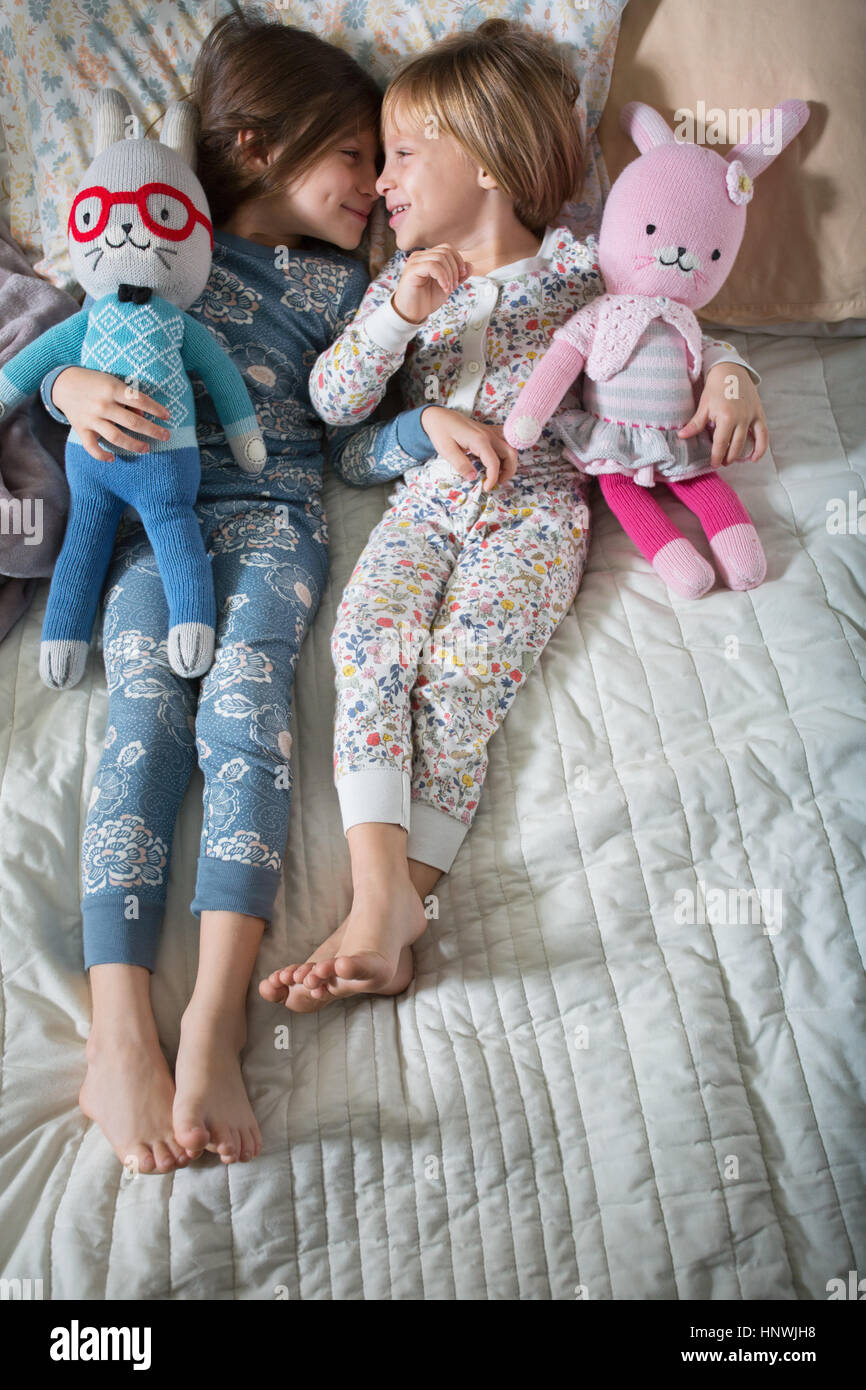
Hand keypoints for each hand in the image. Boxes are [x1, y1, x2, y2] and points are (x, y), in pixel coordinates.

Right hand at [51, 366, 170, 460]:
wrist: (64, 383)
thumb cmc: (95, 383)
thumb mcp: (113, 383)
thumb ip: (128, 398)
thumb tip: (143, 415)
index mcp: (112, 389)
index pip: (140, 400)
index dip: (156, 409)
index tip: (168, 417)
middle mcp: (102, 405)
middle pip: (132, 422)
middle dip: (152, 431)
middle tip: (166, 436)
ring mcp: (91, 418)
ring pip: (116, 437)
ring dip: (133, 445)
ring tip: (146, 448)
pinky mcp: (80, 429)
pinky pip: (92, 447)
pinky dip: (102, 455)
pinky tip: (113, 458)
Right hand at [392, 244, 470, 323]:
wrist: (412, 313)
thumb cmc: (426, 300)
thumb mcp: (447, 286)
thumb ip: (458, 276)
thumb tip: (470, 265)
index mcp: (428, 257)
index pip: (447, 248)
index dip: (458, 260)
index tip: (462, 275)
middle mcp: (420, 256)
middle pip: (445, 251)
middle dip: (455, 268)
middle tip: (454, 285)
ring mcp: (415, 262)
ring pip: (440, 257)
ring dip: (449, 275)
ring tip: (449, 288)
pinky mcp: (412, 270)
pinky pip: (432, 265)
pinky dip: (442, 277)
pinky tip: (444, 287)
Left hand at [420, 406, 517, 491]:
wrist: (439, 416)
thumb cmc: (441, 432)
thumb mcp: (447, 450)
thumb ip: (461, 465)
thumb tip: (473, 478)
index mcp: (479, 440)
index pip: (494, 463)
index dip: (493, 478)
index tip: (486, 488)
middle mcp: (489, 435)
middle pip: (510, 454)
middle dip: (509, 471)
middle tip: (498, 482)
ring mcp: (490, 432)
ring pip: (510, 447)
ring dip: (509, 462)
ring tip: (499, 474)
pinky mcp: (488, 431)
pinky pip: (505, 441)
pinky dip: (506, 452)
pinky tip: (498, 460)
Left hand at [677, 363, 768, 466]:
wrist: (730, 370)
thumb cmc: (716, 388)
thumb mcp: (704, 406)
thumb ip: (695, 424)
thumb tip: (681, 436)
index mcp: (726, 417)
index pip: (721, 444)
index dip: (717, 456)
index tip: (714, 463)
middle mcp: (741, 419)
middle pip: (735, 446)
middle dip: (727, 457)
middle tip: (721, 462)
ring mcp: (752, 416)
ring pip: (748, 442)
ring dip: (740, 454)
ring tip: (732, 460)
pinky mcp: (759, 414)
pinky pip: (763, 434)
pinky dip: (761, 447)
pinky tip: (754, 457)